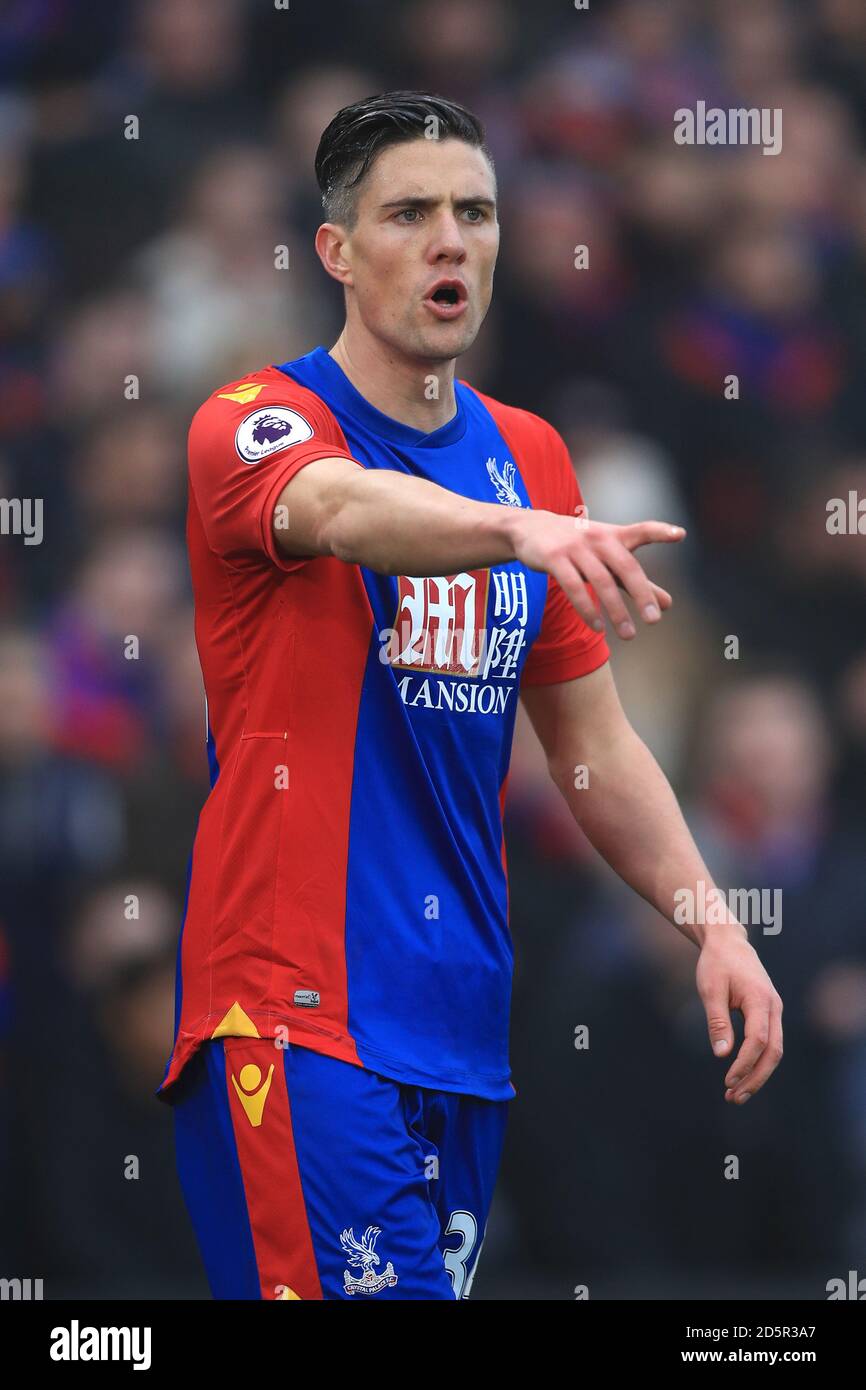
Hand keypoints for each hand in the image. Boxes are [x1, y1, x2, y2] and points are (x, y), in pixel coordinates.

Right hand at [512, 512, 685, 638]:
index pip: (641, 530)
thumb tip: (668, 605)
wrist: (529, 528)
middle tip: (654, 620)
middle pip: (625, 566)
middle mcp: (598, 538)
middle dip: (641, 594)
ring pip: (601, 581)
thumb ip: (637, 581)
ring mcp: (575, 547)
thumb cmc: (577, 546)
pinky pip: (573, 587)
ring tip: (628, 634)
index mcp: (614, 536)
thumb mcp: (607, 559)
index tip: (679, 535)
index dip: (659, 532)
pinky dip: (587, 609)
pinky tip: (598, 627)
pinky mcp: (554, 558)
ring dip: (616, 610)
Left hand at [695, 922, 783, 1102]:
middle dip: (756, 1078)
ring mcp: (774, 1011)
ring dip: (757, 1074)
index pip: (758, 1039)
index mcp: (759, 999)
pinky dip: (758, 1062)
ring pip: (774, 1050)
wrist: (728, 942)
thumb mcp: (710, 989)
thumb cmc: (716, 964)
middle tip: (734, 1097)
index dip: (745, 1063)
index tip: (727, 1080)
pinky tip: (741, 1076)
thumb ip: (717, 1021)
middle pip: (773, 1051)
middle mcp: (774, 1007)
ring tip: (736, 1094)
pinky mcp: (769, 1014)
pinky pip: (769, 1043)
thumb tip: (722, 1054)